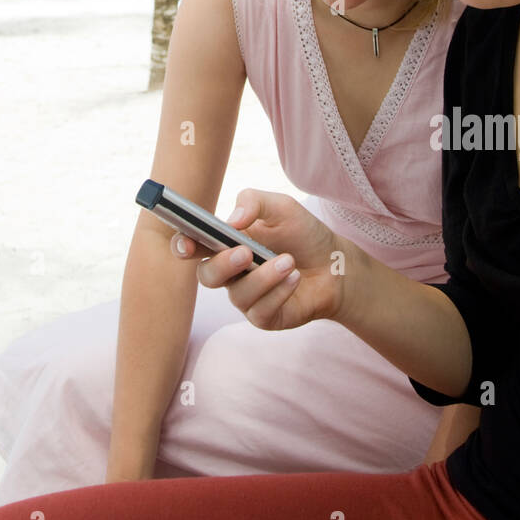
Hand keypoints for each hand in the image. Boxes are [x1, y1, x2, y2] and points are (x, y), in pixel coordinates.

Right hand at [171, 189, 349, 330]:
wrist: (335, 264)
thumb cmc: (303, 233)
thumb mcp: (281, 207)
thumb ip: (254, 202)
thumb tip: (231, 220)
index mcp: (226, 242)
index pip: (194, 246)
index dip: (183, 246)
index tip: (187, 245)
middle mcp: (230, 272)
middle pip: (206, 277)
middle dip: (222, 265)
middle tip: (245, 251)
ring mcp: (245, 296)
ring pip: (237, 294)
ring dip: (263, 277)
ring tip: (289, 261)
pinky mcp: (263, 316)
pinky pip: (259, 311)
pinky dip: (278, 291)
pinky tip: (295, 278)